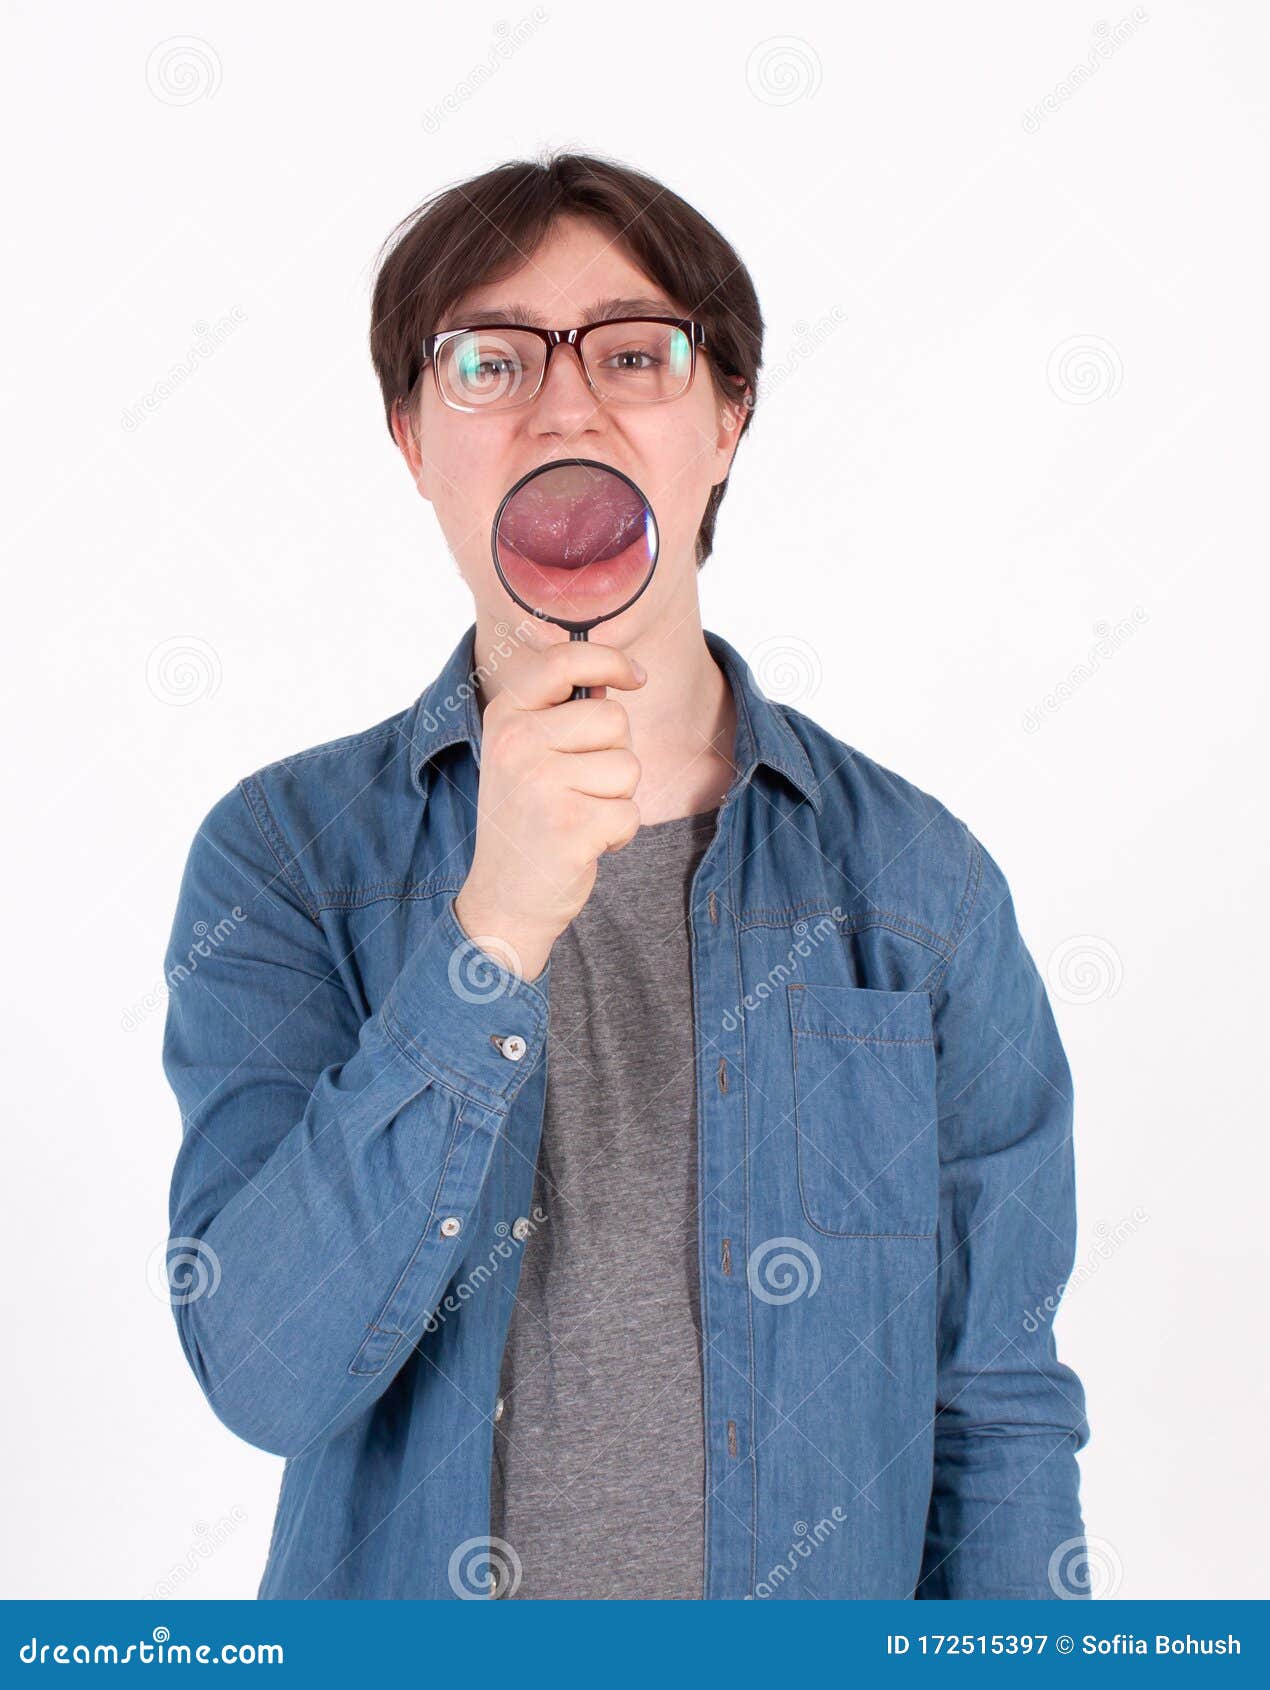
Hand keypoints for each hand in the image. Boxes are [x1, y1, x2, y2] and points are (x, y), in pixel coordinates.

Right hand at [453, 640, 646, 980]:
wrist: (504, 899)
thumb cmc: (527, 820)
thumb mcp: (525, 755)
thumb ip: (560, 715)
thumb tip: (616, 678)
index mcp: (504, 717)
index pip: (563, 660)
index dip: (611, 660)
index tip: (636, 678)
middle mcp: (516, 743)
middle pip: (613, 718)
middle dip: (614, 755)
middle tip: (576, 791)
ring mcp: (540, 783)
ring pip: (628, 766)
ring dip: (618, 797)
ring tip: (578, 817)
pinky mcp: (569, 824)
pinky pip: (631, 811)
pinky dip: (619, 833)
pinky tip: (584, 844)